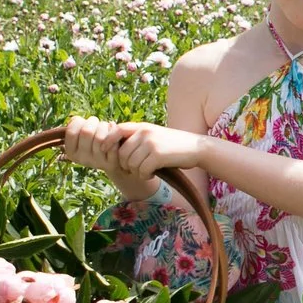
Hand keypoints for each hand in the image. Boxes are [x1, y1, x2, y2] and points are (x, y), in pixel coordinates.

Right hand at [60, 115, 134, 174]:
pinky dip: (115, 135)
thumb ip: (75, 127)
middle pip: (86, 132)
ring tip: (106, 128)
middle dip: (93, 122)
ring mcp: (96, 162)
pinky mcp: (110, 163)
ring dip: (105, 127)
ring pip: (100, 137)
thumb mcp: (80, 135)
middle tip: (96, 123)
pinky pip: (113, 145)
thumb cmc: (94, 140)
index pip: (71, 132)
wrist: (112, 159)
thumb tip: (75, 120)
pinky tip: (115, 135)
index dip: (78, 122)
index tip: (83, 123)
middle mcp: (82, 158)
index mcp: (71, 152)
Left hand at [62, 115, 182, 201]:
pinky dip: (145, 176)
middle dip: (126, 166)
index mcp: (142, 126)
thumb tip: (115, 147)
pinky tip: (151, 175)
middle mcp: (145, 132)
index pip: (116, 130)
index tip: (105, 151)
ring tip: (146, 172)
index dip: (107, 142)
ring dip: (137, 172)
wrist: (197, 147)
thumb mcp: (154, 135)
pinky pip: (141, 170)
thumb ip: (138, 138)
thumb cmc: (174, 145)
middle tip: (136, 170)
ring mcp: (151, 143)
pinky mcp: (158, 155)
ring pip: (130, 164)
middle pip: (121, 153)